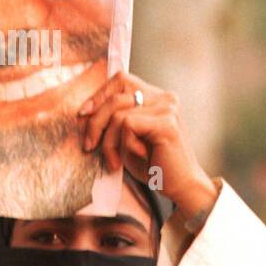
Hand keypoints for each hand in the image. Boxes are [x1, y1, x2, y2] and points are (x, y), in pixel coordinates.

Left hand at [78, 70, 217, 219]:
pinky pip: (128, 125)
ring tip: (115, 161)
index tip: (84, 114)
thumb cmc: (153, 164)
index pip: (121, 80)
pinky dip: (125, 144)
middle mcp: (163, 97)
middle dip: (96, 122)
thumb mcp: (126, 138)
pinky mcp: (166, 122)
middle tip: (90, 145)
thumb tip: (84, 111)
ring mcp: (167, 108)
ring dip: (109, 141)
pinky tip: (138, 156)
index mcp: (155, 96)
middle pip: (115, 95)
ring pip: (118, 114)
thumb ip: (113, 120)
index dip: (99, 95)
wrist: (181, 186)